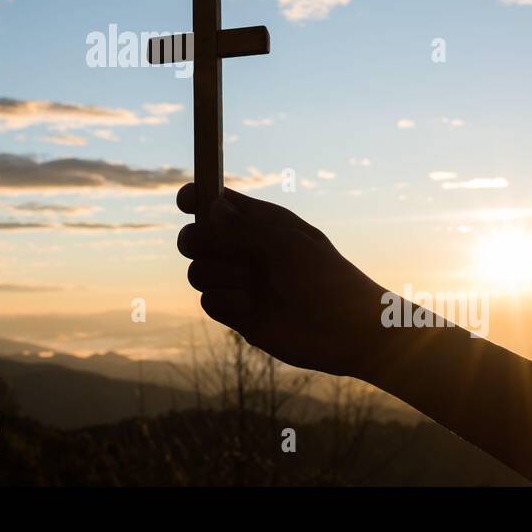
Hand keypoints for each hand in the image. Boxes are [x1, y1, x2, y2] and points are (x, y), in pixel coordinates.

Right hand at [176, 183, 383, 377]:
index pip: (217, 204)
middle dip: (196, 240)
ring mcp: (240, 282)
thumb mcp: (287, 244)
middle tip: (209, 245)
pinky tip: (252, 307)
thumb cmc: (327, 278)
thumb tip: (209, 208)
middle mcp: (246, 250)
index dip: (197, 199)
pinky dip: (226, 302)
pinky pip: (208, 302)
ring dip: (219, 275)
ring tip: (251, 283)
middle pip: (196, 237)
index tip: (185, 201)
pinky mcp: (238, 314)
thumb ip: (245, 228)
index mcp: (261, 223)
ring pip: (198, 271)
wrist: (347, 331)